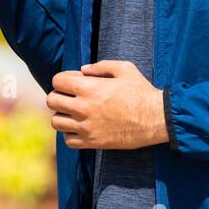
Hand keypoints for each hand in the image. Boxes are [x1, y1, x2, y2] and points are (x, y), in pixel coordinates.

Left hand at [45, 60, 168, 149]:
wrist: (156, 118)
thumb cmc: (141, 91)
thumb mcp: (124, 68)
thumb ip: (100, 66)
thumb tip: (82, 70)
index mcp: (89, 88)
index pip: (57, 81)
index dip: (63, 79)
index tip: (72, 82)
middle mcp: (84, 108)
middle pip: (52, 101)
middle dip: (58, 96)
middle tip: (70, 97)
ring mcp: (87, 127)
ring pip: (56, 122)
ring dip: (62, 116)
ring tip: (73, 113)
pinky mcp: (93, 142)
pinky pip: (67, 140)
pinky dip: (69, 134)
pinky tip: (79, 127)